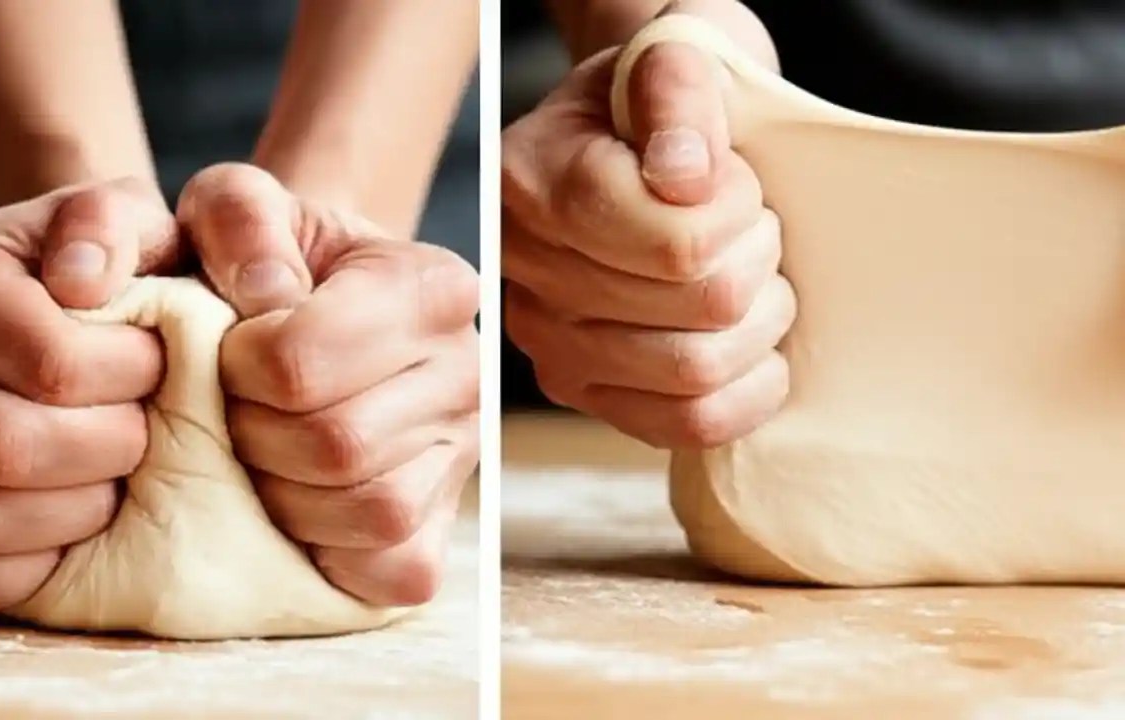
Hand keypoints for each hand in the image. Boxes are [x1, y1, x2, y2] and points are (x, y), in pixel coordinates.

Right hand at [0, 178, 178, 611]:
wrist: (76, 308)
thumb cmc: (107, 264)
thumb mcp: (120, 217)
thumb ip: (108, 223)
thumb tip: (80, 282)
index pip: (52, 364)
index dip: (137, 371)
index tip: (163, 355)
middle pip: (12, 447)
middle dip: (115, 442)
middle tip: (151, 417)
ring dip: (86, 501)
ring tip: (122, 458)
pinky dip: (48, 553)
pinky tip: (87, 501)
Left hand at [178, 163, 479, 605]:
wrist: (309, 307)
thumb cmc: (267, 261)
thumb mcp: (238, 206)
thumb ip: (238, 217)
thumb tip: (268, 296)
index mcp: (432, 286)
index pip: (300, 361)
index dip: (235, 367)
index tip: (231, 346)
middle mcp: (470, 370)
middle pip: (334, 444)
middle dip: (253, 434)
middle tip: (238, 405)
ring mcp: (466, 453)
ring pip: (369, 512)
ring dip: (285, 494)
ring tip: (266, 448)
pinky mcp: (447, 524)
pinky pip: (393, 569)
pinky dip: (331, 550)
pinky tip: (300, 501)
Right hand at [502, 3, 793, 448]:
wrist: (621, 142)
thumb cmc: (656, 105)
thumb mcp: (674, 56)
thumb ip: (678, 91)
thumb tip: (683, 177)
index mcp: (532, 181)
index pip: (677, 243)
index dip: (741, 213)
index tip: (736, 180)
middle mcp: (523, 271)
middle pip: (701, 307)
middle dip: (760, 262)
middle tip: (754, 230)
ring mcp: (547, 342)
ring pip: (697, 371)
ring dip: (760, 324)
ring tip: (751, 281)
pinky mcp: (579, 391)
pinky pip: (683, 426)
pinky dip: (745, 394)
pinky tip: (754, 351)